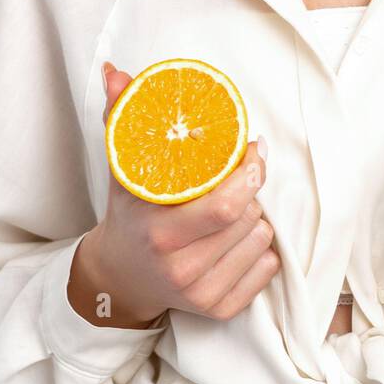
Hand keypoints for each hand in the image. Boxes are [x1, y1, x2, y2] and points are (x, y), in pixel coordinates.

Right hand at [68, 62, 279, 328]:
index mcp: (159, 233)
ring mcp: (199, 293)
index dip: (248, 174)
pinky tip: (241, 236)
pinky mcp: (217, 309)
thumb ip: (122, 119)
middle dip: (251, 190)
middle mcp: (180, 268)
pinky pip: (265, 269)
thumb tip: (117, 73)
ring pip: (260, 240)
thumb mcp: (122, 169)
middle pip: (246, 218)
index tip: (252, 148)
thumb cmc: (129, 215)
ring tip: (237, 206)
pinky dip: (262, 248)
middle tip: (242, 173)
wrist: (119, 278)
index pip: (224, 206)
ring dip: (257, 216)